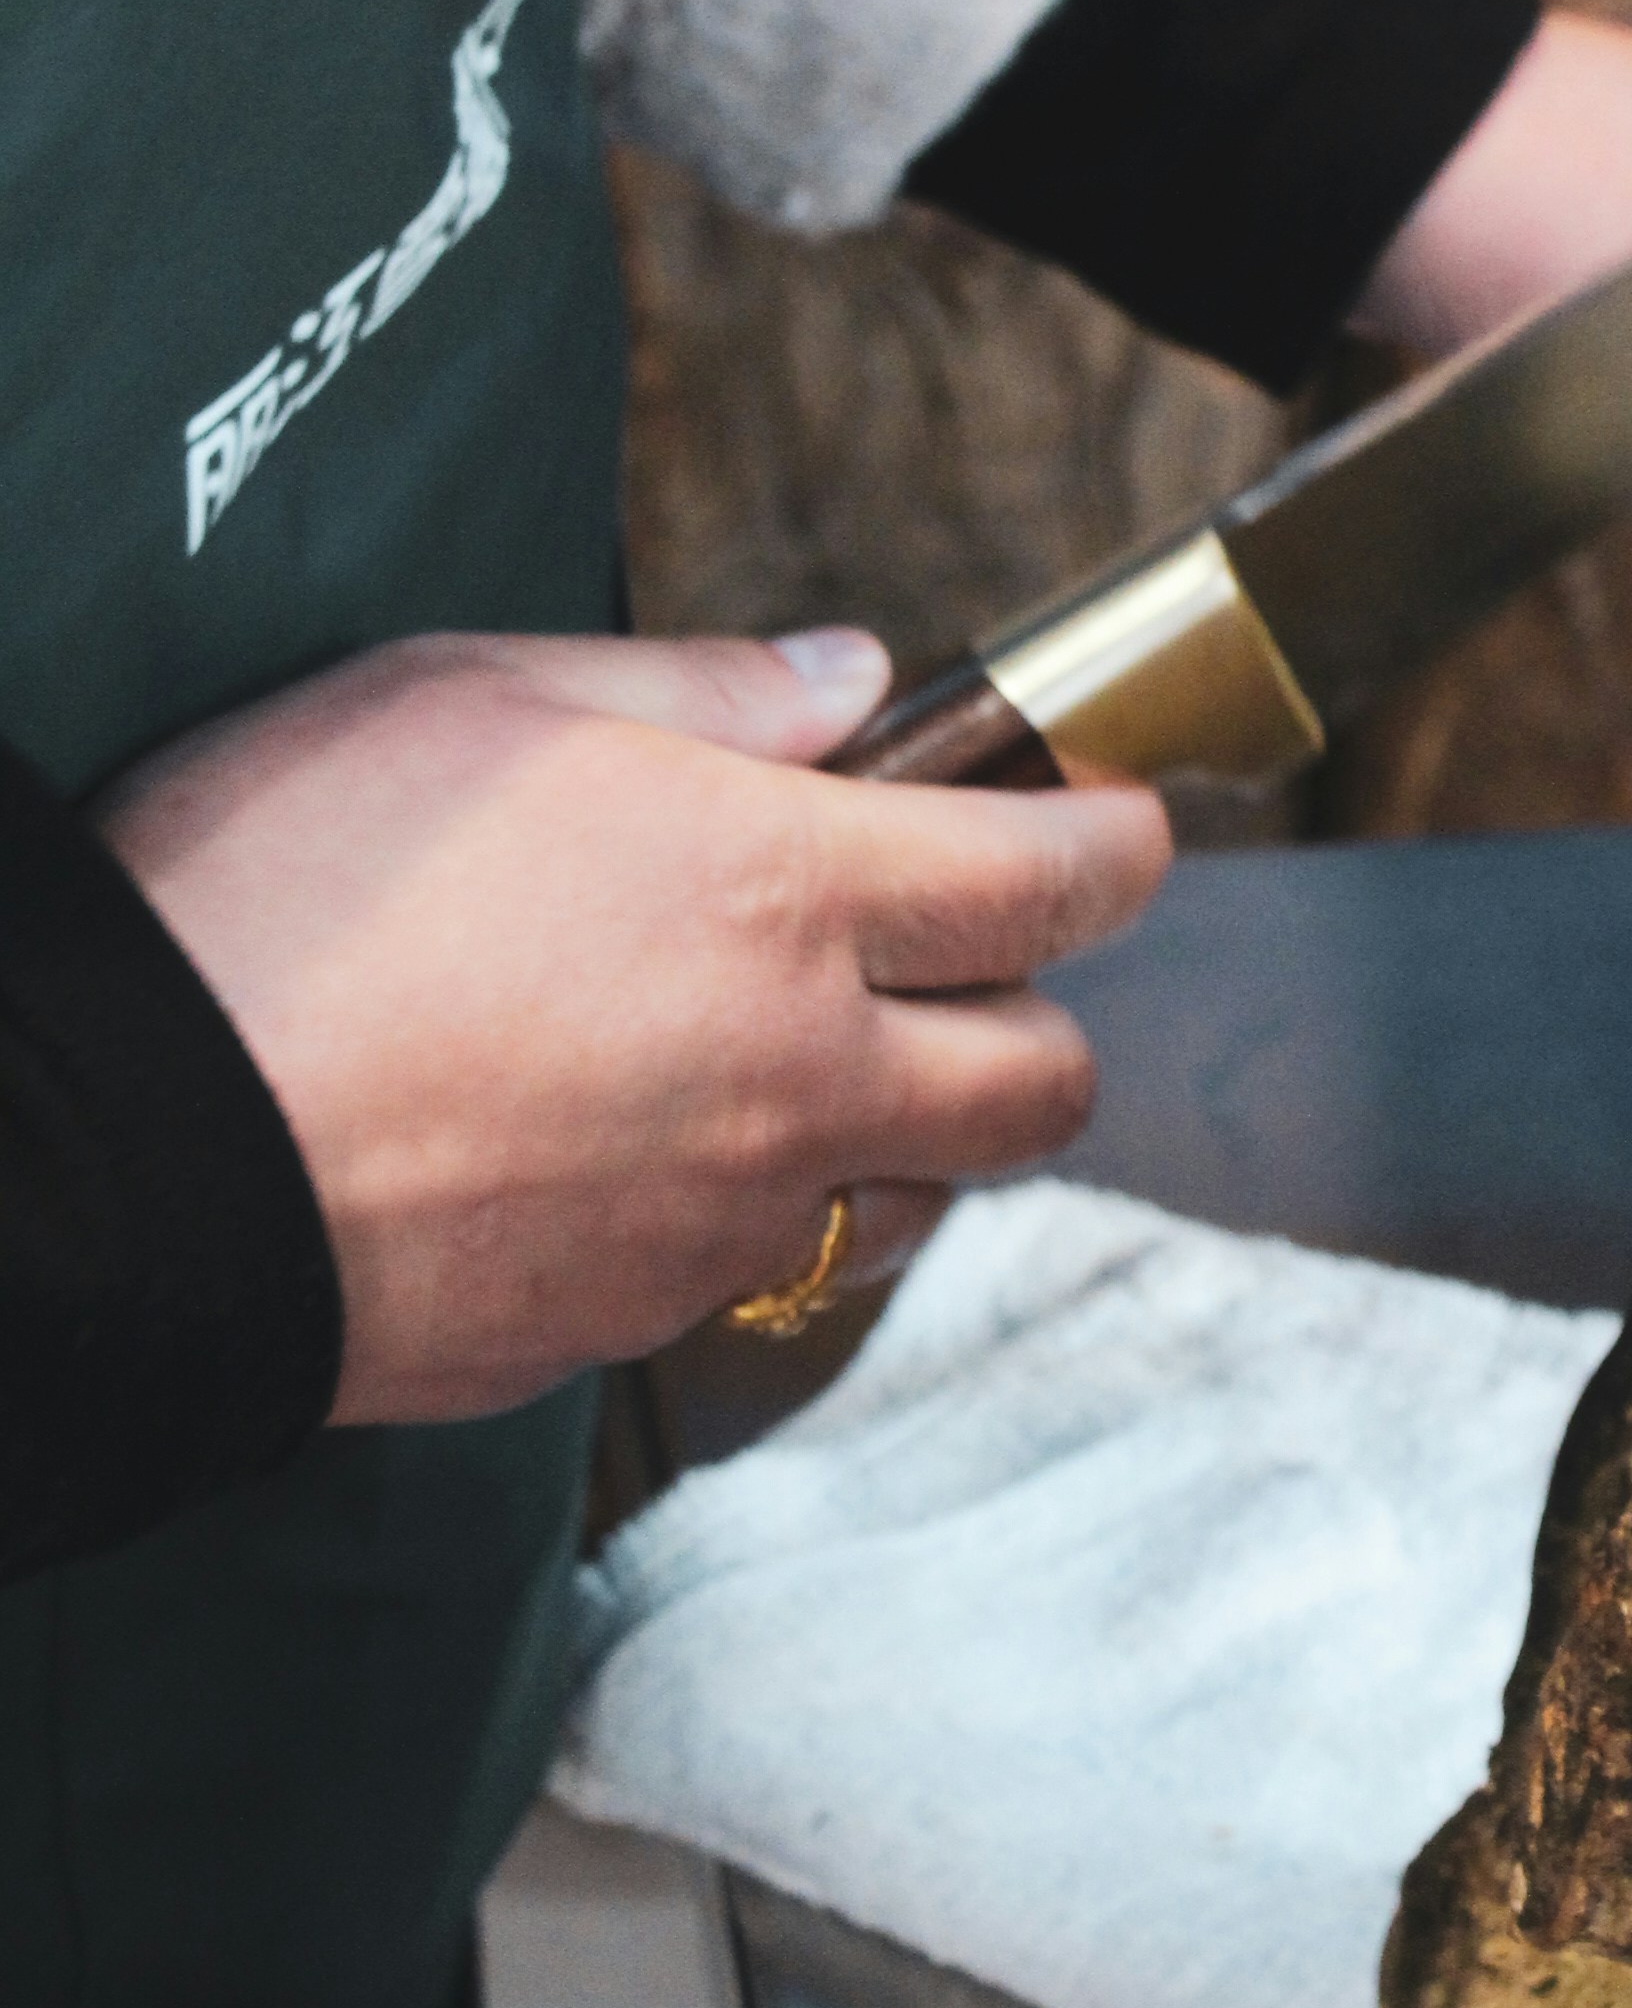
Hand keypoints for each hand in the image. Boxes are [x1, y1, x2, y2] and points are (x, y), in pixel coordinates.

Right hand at [98, 629, 1171, 1423]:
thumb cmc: (273, 899)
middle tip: (976, 959)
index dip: (1122, 843)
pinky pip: (754, 1275)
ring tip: (803, 1058)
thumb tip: (845, 683)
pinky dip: (744, 1214)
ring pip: (918, 1198)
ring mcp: (722, 1221)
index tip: (1121, 823)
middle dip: (1046, 1017)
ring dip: (908, 1134)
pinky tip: (640, 1147)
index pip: (1056, 879)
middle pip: (1046, 1083)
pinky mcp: (633, 1325)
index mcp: (781, 891)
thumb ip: (695, 692)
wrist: (133, 1148)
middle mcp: (793, 1072)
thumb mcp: (470, 699)